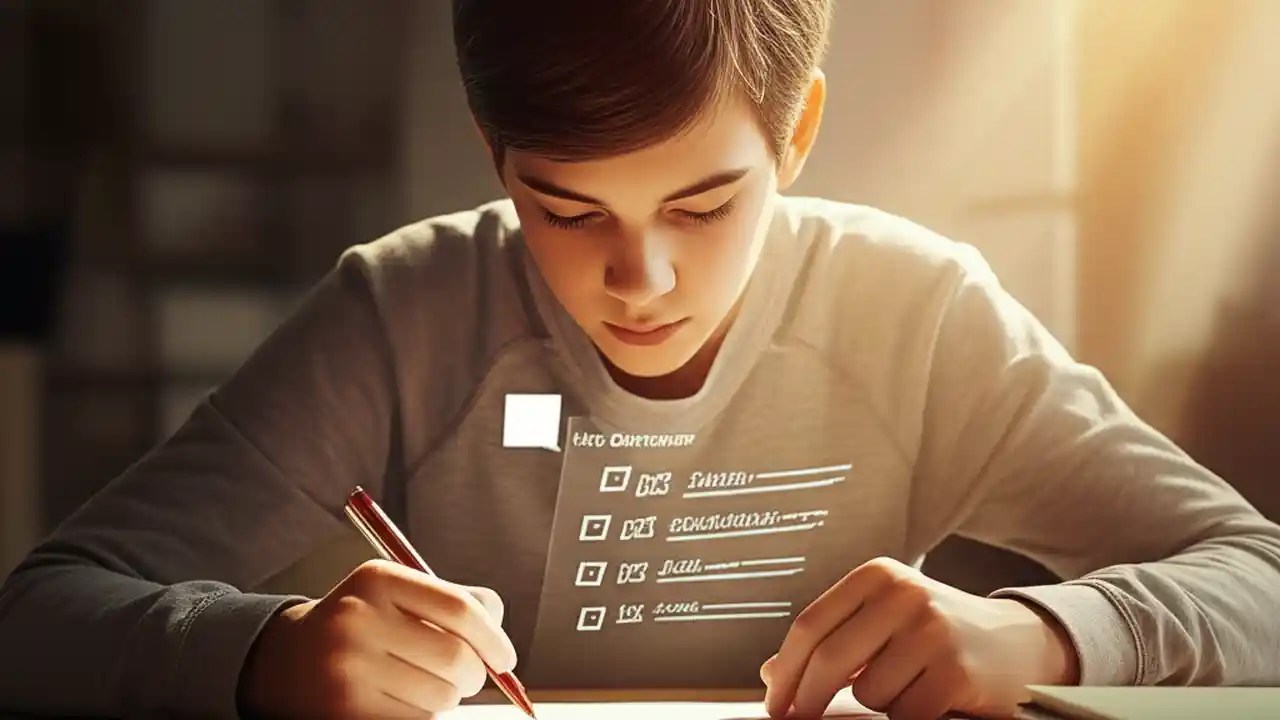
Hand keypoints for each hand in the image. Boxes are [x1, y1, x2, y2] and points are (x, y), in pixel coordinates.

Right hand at [238, 559, 516, 717]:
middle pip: (455, 658)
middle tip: (467, 679)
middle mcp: (358, 619)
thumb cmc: (363, 625)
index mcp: (379, 579)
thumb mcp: (397, 595)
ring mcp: (347, 668)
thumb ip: (453, 602)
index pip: (460, 609)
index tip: (506, 659)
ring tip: (421, 687)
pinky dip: (422, 717)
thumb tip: (499, 632)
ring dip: (444, 700)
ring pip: (438, 698)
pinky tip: (403, 704)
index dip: (494, 638)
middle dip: (473, 675)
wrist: (285, 659)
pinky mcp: (343, 712)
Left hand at [760, 557, 1078, 719]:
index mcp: (878, 576)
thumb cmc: (936, 632)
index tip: (773, 700)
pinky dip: (908, 713)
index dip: (784, 669)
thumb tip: (770, 674)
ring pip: (868, 692)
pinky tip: (930, 695)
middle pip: (829, 659)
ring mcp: (932, 631)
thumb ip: (831, 640)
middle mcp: (905, 594)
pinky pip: (904, 712)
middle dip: (806, 698)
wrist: (1017, 643)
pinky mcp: (955, 670)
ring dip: (877, 702)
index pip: (810, 625)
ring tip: (907, 683)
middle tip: (797, 718)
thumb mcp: (881, 620)